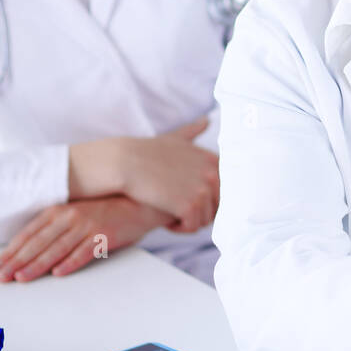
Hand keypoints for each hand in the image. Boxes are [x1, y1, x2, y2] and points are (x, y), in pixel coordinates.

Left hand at [0, 195, 173, 281]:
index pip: (29, 233)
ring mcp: (88, 226)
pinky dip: (70, 262)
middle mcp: (70, 216)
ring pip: (57, 248)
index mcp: (59, 210)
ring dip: (37, 264)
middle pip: (38, 242)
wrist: (138, 203)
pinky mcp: (105, 235)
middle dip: (17, 261)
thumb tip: (28, 250)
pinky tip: (58, 273)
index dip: (11, 251)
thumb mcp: (75, 213)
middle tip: (1, 277)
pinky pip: (84, 251)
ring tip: (21, 278)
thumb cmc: (103, 211)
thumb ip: (54, 227)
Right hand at [69, 118, 219, 231]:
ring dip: (188, 222)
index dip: (207, 199)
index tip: (188, 199)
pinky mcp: (189, 205)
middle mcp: (213, 174)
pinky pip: (192, 227)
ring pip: (205, 220)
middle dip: (200, 213)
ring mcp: (202, 189)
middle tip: (178, 210)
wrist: (125, 162)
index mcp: (214, 160)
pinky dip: (180, 229)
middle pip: (217, 208)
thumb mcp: (175, 139)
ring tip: (170, 213)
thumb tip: (205, 121)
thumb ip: (193, 133)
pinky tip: (167, 222)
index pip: (225, 192)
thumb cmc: (146, 152)